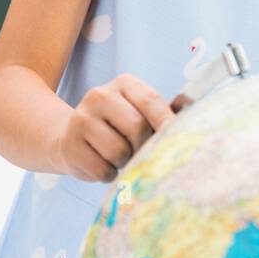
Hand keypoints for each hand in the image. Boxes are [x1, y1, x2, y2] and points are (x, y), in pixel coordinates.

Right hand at [53, 74, 176, 182]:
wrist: (68, 138)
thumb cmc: (116, 126)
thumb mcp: (139, 111)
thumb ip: (164, 110)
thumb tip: (190, 105)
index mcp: (123, 84)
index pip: (151, 101)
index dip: (166, 122)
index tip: (179, 139)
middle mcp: (99, 96)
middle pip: (137, 128)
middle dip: (144, 146)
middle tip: (139, 151)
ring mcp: (80, 119)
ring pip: (119, 152)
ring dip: (125, 162)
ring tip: (119, 157)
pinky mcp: (69, 145)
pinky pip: (102, 170)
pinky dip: (109, 174)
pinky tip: (103, 164)